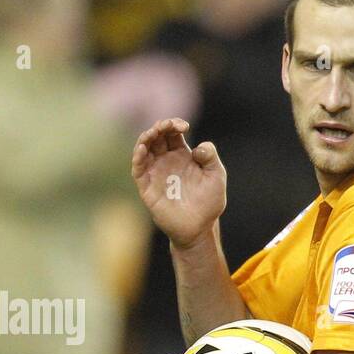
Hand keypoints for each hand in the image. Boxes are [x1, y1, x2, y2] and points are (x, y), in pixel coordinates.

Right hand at [131, 118, 226, 247]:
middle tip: (169, 126)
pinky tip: (143, 147)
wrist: (199, 228)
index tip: (184, 126)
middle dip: (160, 127)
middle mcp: (166, 161)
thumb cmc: (208, 203)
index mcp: (182, 155)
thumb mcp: (216, 176)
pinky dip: (138, 156)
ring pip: (144, 148)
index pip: (172, 133)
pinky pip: (138, 168)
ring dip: (147, 137)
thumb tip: (198, 147)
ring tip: (155, 132)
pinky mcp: (147, 186)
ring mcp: (155, 172)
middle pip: (157, 136)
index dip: (175, 124)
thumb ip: (211, 158)